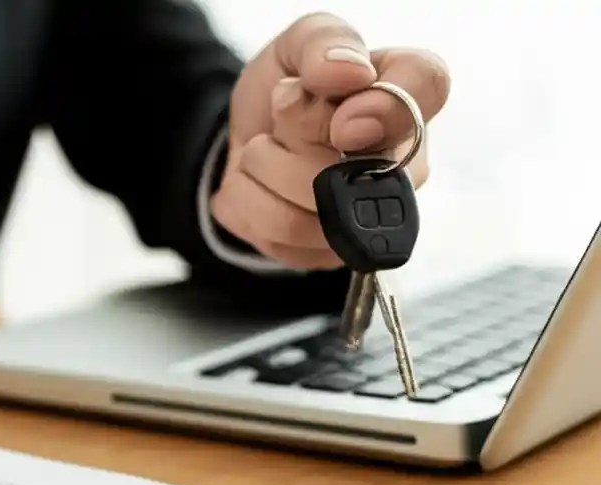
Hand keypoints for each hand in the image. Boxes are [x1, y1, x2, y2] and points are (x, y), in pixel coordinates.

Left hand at [210, 12, 449, 268]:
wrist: (253, 130)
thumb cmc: (294, 85)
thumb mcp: (300, 43)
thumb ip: (325, 43)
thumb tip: (349, 73)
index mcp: (410, 97)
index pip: (428, 88)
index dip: (379, 109)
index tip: (341, 118)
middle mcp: (404, 165)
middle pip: (346, 171)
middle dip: (290, 135)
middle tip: (285, 117)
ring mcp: (366, 217)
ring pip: (302, 214)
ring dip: (262, 168)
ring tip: (269, 148)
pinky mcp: (323, 252)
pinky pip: (272, 235)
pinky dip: (246, 199)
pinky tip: (261, 183)